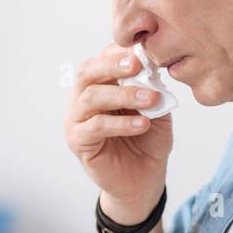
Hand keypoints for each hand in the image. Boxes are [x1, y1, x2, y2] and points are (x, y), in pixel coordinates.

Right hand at [65, 43, 172, 220]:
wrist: (142, 180)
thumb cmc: (147, 142)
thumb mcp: (156, 110)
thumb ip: (152, 89)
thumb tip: (153, 69)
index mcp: (101, 85)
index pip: (103, 58)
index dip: (122, 52)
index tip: (147, 52)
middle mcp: (83, 98)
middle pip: (88, 71)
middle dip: (113, 64)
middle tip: (138, 64)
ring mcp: (77, 120)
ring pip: (91, 97)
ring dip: (122, 94)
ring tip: (149, 99)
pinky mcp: (78, 142)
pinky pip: (95, 127)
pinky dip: (120, 123)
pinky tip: (142, 124)